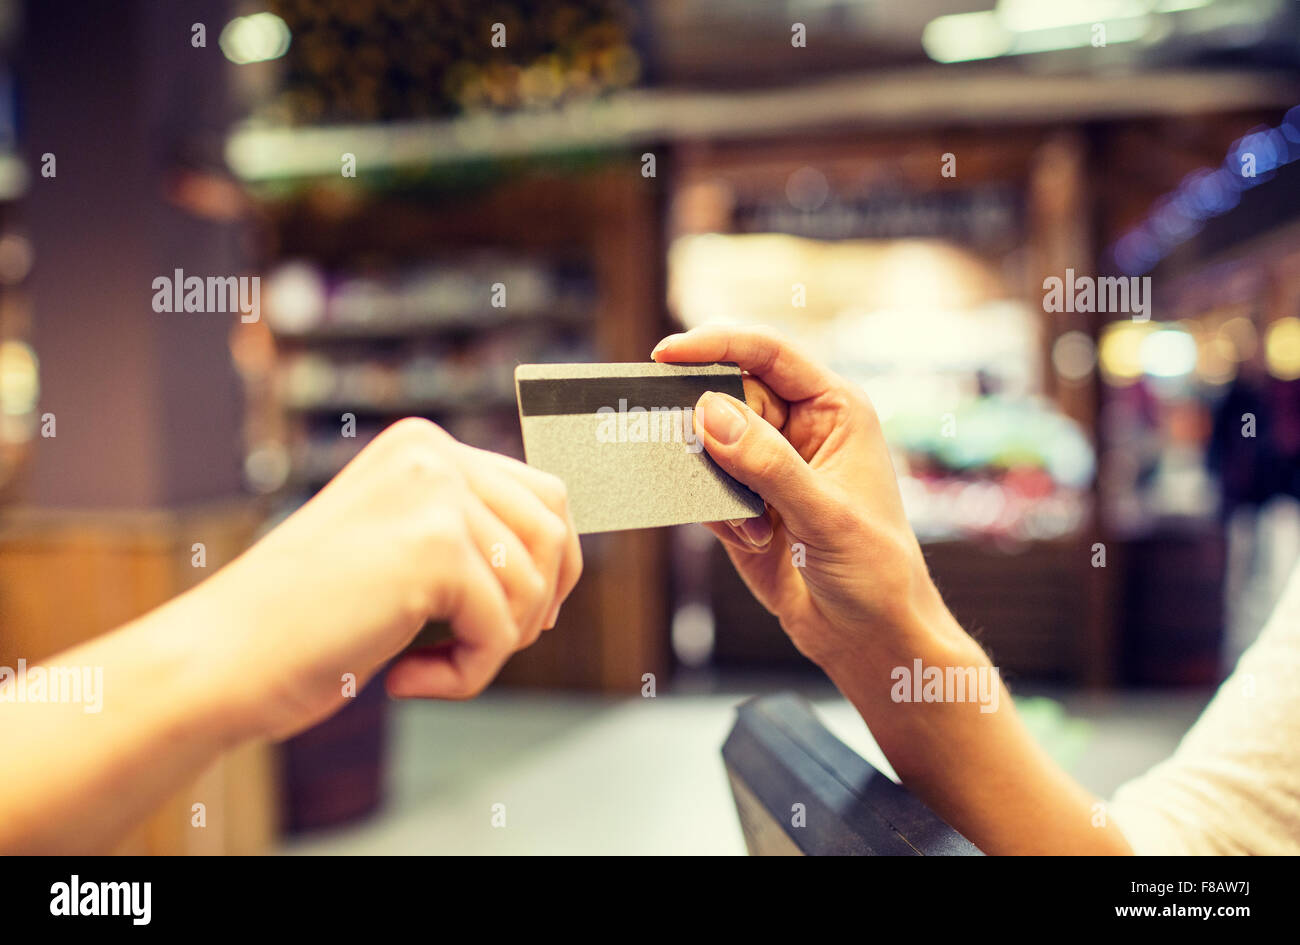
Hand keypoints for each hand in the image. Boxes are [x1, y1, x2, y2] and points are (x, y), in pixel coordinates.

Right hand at [197, 417, 581, 738]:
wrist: (223, 658)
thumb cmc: (307, 620)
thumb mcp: (397, 549)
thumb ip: (466, 533)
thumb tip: (560, 557)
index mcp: (422, 445)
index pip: (545, 493)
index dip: (551, 566)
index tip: (518, 621)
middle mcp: (432, 454)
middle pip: (554, 530)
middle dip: (536, 604)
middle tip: (479, 650)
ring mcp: (434, 495)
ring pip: (534, 585)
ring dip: (495, 644)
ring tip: (429, 667)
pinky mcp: (435, 550)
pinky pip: (501, 631)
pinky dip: (469, 675)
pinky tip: (404, 682)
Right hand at [653, 326, 968, 669]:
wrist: (868, 637)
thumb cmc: (876, 572)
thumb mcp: (825, 515)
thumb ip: (767, 464)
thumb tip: (708, 412)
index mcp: (834, 408)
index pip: (769, 353)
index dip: (717, 344)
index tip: (666, 355)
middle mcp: (800, 426)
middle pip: (729, 395)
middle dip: (710, 430)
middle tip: (709, 467)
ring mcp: (769, 464)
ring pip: (708, 440)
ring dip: (716, 481)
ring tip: (756, 523)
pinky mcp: (743, 499)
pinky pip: (703, 484)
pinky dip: (715, 511)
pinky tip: (756, 541)